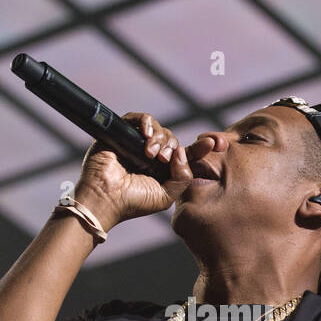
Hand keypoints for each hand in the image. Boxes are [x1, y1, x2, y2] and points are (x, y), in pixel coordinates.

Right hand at [72, 113, 194, 224]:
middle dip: (172, 147)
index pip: (186, 155)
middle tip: (163, 159)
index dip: (201, 148)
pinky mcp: (123, 133)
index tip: (216, 143)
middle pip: (173, 140)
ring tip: (150, 154)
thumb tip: (183, 151)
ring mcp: (137, 144)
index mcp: (162, 171)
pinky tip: (146, 136)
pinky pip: (140, 118)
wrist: (105, 198)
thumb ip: (183, 177)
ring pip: (159, 130)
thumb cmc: (132, 202)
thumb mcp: (166, 195)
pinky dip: (147, 123)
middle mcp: (151, 156)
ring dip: (160, 139)